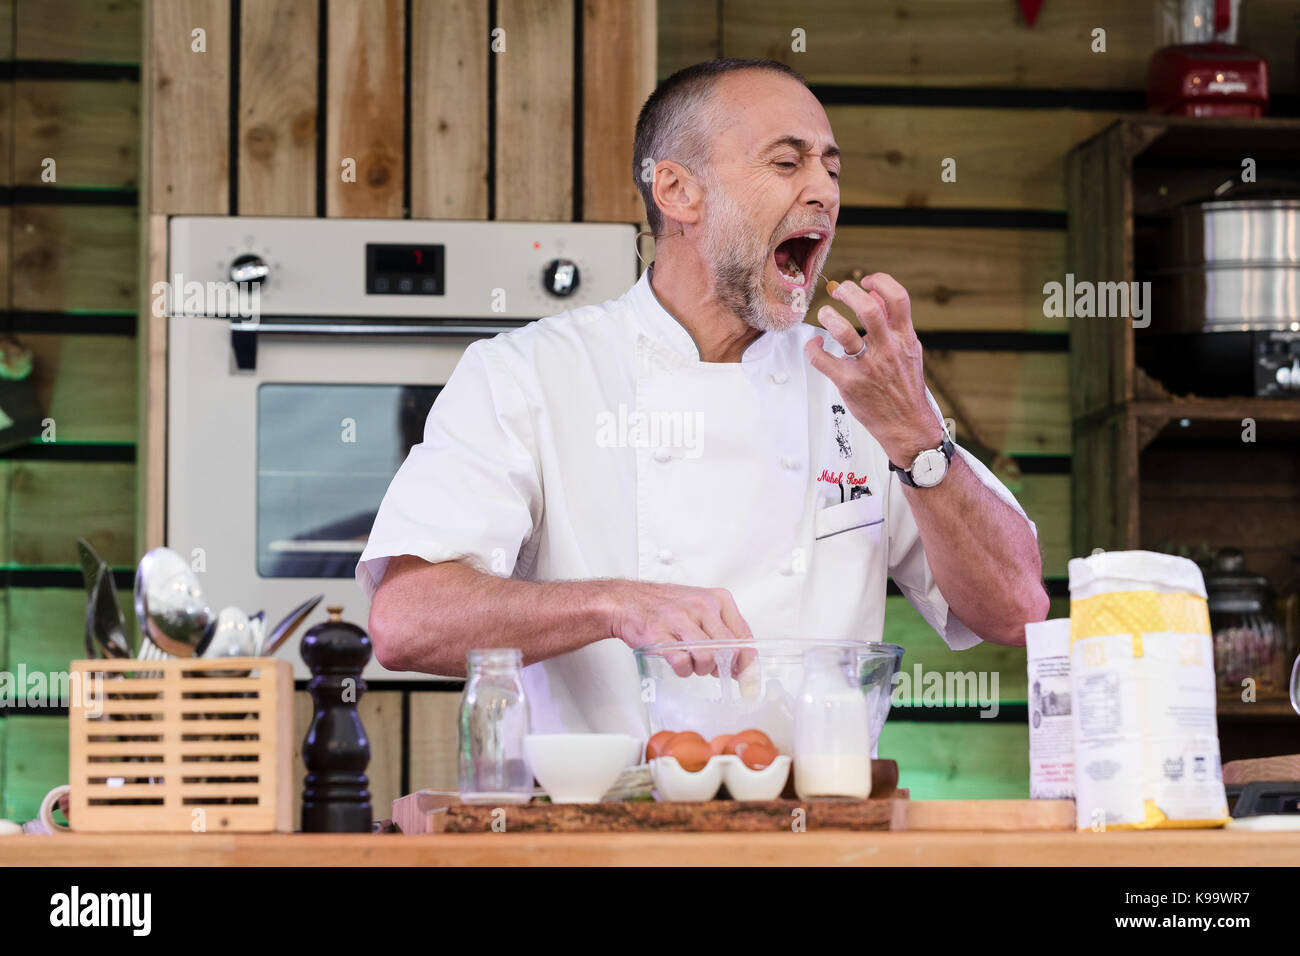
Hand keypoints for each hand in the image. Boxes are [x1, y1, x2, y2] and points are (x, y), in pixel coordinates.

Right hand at [605, 581, 755, 678]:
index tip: (749, 681)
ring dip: (701, 670)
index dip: (749, 664)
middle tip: (713, 670)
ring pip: (708, 658)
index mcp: (717, 599)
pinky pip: (683, 663)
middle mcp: (702, 606)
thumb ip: (723, 632)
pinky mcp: (661, 634)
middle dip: (723, 667)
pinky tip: (678, 663)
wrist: (626, 601)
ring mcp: (681, 619)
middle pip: (729, 651)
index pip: (745, 636)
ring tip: (692, 663)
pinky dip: (683, 670)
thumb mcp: (701, 609)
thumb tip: (743, 664)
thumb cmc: (665, 607)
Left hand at [803, 273, 944, 467]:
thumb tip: (876, 295)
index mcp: (904, 338)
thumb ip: (894, 323)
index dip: (880, 281)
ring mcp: (868, 367)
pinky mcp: (849, 383)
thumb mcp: (908, 350)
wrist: (908, 425)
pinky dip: (812, 348)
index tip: (865, 281)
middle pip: (868, 308)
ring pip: (842, 331)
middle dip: (848, 292)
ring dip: (828, 316)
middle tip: (839, 292)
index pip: (898, 298)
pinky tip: (815, 345)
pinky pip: (822, 359)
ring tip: (826, 314)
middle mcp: (887, 349)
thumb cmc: (905, 388)